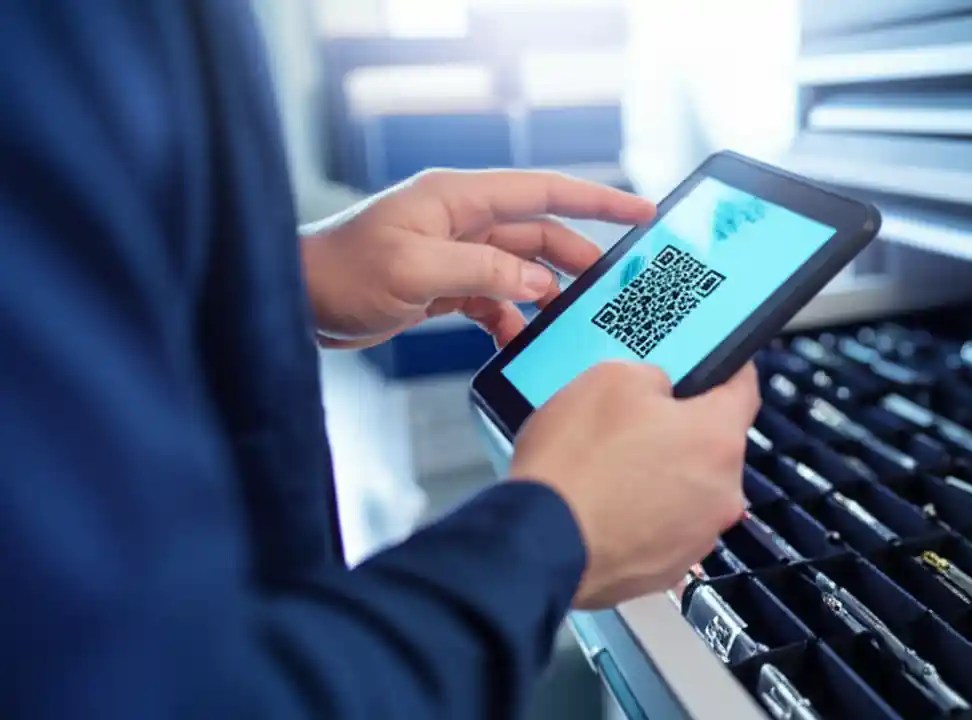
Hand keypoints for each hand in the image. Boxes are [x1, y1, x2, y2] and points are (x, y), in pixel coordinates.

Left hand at [301, 170, 655, 348]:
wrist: (294, 304)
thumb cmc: (340, 273)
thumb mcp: (416, 270)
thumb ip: (484, 272)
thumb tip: (539, 284)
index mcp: (458, 199)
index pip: (543, 191)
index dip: (596, 199)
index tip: (640, 211)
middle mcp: (461, 221)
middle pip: (539, 235)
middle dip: (577, 259)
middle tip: (612, 288)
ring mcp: (454, 254)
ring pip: (521, 270)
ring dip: (545, 295)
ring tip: (569, 322)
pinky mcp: (444, 286)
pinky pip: (496, 299)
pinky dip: (511, 319)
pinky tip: (517, 341)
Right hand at [509, 361, 759, 608]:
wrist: (537, 543)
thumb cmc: (575, 460)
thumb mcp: (610, 379)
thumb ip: (653, 376)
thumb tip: (661, 391)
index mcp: (717, 438)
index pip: (745, 389)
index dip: (728, 370)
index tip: (715, 364)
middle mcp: (722, 493)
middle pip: (713, 445)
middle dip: (681, 430)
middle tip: (635, 420)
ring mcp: (697, 537)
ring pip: (688, 488)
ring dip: (662, 475)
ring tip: (611, 469)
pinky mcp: (667, 569)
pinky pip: (663, 527)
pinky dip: (643, 515)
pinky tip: (606, 505)